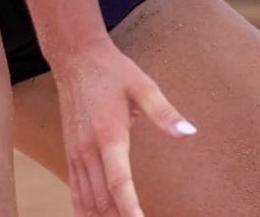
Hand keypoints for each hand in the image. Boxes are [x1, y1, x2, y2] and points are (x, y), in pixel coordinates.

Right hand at [53, 41, 194, 215]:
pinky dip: (85, 211)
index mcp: (109, 134)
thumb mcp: (143, 86)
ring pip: (86, 200)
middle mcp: (88, 149)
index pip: (118, 182)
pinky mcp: (70, 153)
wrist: (75, 58)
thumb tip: (189, 133)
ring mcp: (76, 153)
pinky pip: (75, 191)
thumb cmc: (113, 71)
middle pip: (102, 199)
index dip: (130, 209)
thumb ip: (165, 113)